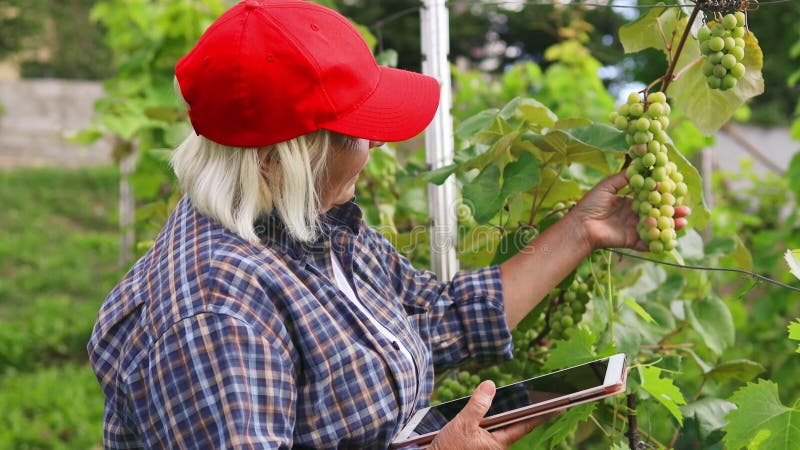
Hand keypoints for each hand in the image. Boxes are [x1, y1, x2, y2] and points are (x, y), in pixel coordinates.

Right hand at [428, 381, 553, 449]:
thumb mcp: (462, 424)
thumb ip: (478, 405)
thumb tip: (490, 386)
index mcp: (498, 443)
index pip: (525, 424)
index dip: (542, 414)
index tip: (559, 405)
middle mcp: (495, 447)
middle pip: (512, 426)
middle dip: (520, 413)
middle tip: (537, 398)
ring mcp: (486, 449)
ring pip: (497, 430)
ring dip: (497, 418)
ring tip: (500, 404)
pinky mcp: (476, 448)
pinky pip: (486, 434)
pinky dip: (485, 423)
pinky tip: (477, 417)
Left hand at [567, 172, 689, 251]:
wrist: (580, 225)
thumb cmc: (590, 204)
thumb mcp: (607, 186)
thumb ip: (625, 177)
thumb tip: (642, 165)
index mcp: (629, 201)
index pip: (650, 197)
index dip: (663, 194)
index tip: (676, 189)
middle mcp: (633, 215)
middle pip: (657, 212)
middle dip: (672, 211)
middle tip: (685, 209)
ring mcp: (633, 228)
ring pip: (656, 227)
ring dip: (670, 225)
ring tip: (683, 222)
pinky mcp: (631, 241)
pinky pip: (648, 243)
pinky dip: (659, 242)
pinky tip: (671, 239)